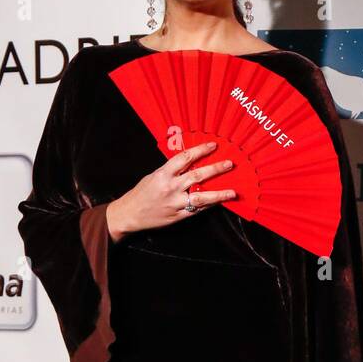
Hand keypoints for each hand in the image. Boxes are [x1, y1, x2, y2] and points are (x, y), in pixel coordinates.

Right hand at [105, 140, 235, 239]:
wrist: (130, 214)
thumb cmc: (141, 193)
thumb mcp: (154, 176)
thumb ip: (171, 170)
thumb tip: (190, 162)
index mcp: (163, 174)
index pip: (185, 158)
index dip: (201, 150)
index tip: (213, 145)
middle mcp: (171, 187)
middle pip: (197, 176)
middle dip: (215, 169)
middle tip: (229, 164)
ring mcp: (176, 203)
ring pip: (201, 196)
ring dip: (219, 193)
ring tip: (232, 191)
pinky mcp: (178, 216)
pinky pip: (197, 209)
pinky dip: (209, 205)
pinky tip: (219, 202)